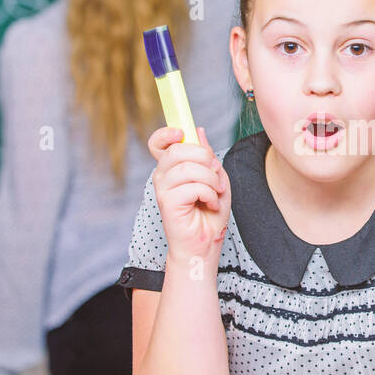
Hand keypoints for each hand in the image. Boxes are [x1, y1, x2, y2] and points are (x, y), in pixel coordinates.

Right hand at [148, 125, 230, 263]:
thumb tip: (198, 131)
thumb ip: (206, 155)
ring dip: (211, 179)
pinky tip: (210, 204)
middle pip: (178, 149)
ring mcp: (162, 189)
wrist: (205, 243)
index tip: (181, 132)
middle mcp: (162, 176)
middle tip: (216, 174)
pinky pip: (193, 187)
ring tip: (216, 192)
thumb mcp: (215, 177)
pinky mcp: (167, 203)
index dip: (166, 133)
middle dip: (205, 157)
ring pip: (189, 168)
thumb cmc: (209, 213)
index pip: (158, 143)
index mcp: (171, 168)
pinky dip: (209, 194)